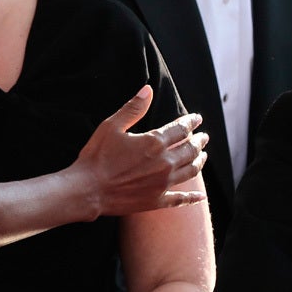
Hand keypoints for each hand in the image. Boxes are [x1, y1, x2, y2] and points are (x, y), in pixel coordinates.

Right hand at [73, 86, 207, 218]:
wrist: (87, 190)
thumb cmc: (97, 156)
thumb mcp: (111, 126)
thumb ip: (133, 108)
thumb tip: (148, 90)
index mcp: (154, 143)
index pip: (181, 129)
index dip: (191, 122)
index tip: (197, 118)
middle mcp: (164, 163)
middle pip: (190, 150)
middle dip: (199, 141)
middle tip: (204, 136)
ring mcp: (162, 184)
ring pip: (190, 171)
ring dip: (199, 161)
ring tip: (203, 156)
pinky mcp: (157, 201)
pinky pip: (181, 200)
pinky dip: (193, 198)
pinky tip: (201, 196)